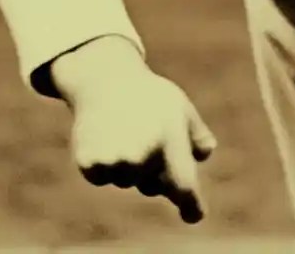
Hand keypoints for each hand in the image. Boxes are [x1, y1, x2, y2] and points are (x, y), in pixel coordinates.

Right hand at [53, 39, 218, 222]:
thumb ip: (196, 134)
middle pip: (152, 186)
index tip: (194, 216)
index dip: (190, 205)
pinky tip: (103, 137)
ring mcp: (116, 159)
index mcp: (170, 140)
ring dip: (127, 166)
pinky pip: (101, 177)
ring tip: (122, 131)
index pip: (183, 185)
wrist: (104, 78)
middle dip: (153, 172)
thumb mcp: (180, 107)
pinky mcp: (90, 162)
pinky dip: (102, 164)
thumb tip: (204, 154)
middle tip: (143, 137)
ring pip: (126, 181)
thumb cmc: (148, 94)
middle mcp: (143, 153)